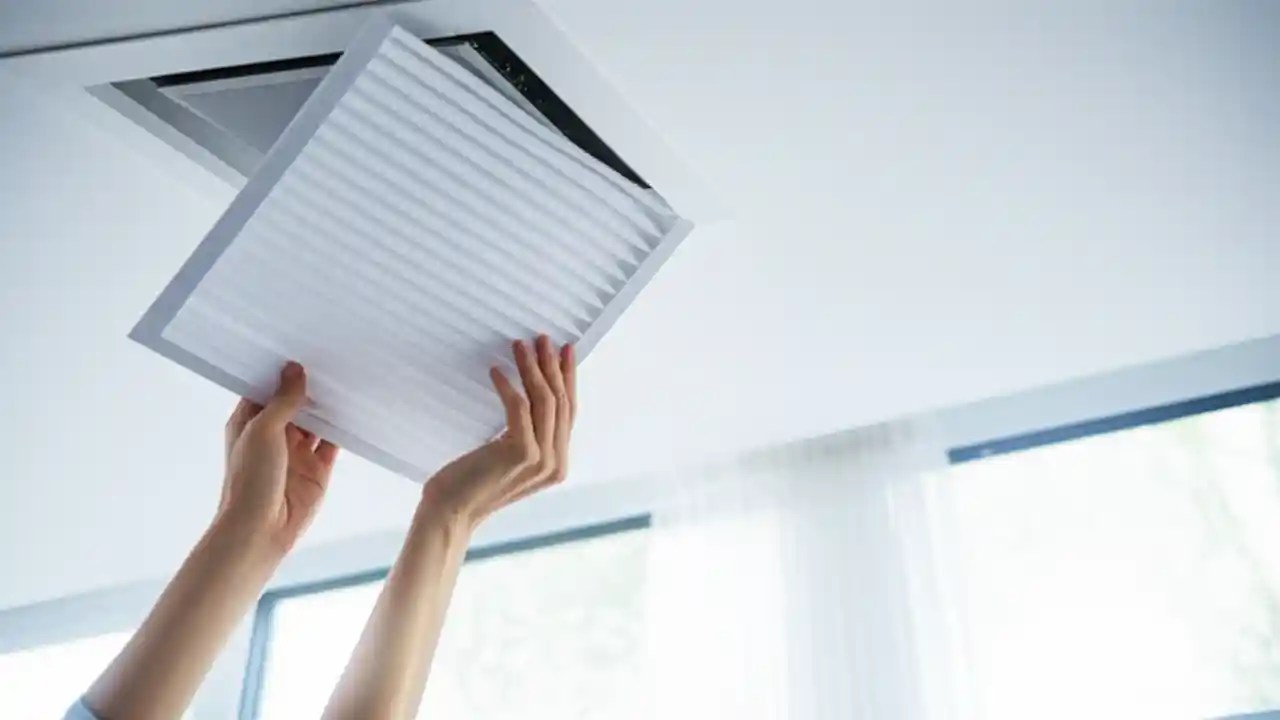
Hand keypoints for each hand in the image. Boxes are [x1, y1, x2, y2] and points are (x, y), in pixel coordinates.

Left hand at [220, 362, 339, 550]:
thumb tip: (295, 369)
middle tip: (333, 354)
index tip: (300, 345)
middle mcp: (274, 434)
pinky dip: (344, 429)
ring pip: (317, 421)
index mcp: (250, 422)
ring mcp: (297, 452)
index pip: (267, 388)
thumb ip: (283, 401)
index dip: (281, 370)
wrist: (261, 530)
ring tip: (349, 376)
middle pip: (295, 402)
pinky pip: (334, 444)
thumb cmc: (250, 480)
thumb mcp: (263, 431)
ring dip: (329, 404)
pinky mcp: (318, 470)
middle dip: (310, 384)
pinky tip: (357, 409)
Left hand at [420, 336, 576, 531]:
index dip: (568, 378)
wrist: (450, 511)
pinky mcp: (522, 452)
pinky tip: (495, 371)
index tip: (565, 351)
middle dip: (552, 366)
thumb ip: (526, 436)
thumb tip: (529, 396)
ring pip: (545, 401)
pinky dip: (508, 385)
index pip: (569, 412)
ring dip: (532, 368)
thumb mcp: (507, 456)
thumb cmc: (471, 482)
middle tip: (542, 338)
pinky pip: (519, 407)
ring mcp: (541, 459)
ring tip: (519, 345)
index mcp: (557, 465)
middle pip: (561, 402)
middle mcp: (555, 463)